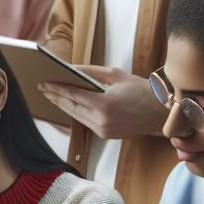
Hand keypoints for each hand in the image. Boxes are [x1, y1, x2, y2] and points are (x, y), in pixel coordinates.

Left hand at [39, 66, 166, 139]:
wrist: (161, 114)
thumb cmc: (140, 90)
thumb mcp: (115, 75)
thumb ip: (90, 72)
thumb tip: (70, 69)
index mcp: (104, 104)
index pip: (73, 95)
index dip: (56, 88)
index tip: (44, 83)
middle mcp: (102, 120)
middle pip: (70, 107)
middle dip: (55, 97)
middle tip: (42, 88)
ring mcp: (103, 130)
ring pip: (76, 116)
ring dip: (62, 105)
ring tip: (50, 95)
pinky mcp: (105, 135)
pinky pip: (85, 122)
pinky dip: (75, 112)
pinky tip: (67, 105)